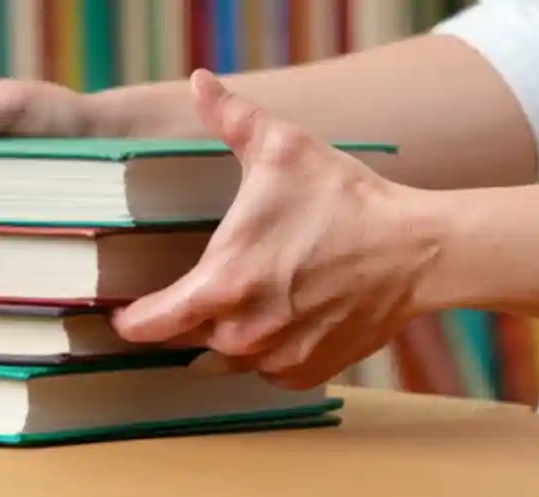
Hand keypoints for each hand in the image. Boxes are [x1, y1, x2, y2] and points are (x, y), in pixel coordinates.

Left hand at [111, 70, 435, 389]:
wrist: (414, 251)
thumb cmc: (344, 200)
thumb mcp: (283, 149)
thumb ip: (233, 117)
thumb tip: (200, 82)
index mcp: (220, 285)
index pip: (148, 326)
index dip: (129, 320)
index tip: (123, 313)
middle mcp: (240, 334)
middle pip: (184, 343)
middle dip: (183, 321)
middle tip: (188, 297)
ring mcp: (273, 360)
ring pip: (224, 361)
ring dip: (223, 339)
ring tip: (237, 305)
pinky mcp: (305, 373)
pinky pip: (265, 373)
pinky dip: (265, 354)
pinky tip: (278, 321)